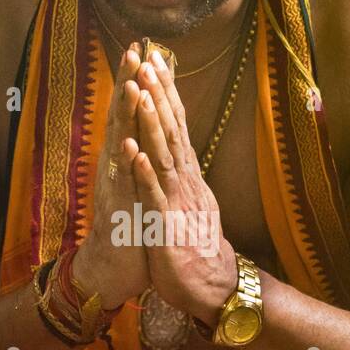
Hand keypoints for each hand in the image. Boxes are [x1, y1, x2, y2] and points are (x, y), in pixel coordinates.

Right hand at [73, 45, 149, 308]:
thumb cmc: (130, 226)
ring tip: (130, 82)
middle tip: (134, 49)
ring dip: (124, 114)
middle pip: (122, 116)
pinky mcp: (117, 208)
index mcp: (126, 157)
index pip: (134, 112)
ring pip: (119, 142)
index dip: (140, 81)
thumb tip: (149, 130)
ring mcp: (115, 183)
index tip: (148, 50)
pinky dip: (124, 162)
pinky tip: (126, 142)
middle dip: (128, 82)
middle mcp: (116, 164)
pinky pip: (121, 182)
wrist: (112, 268)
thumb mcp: (141, 184)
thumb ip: (143, 158)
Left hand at [129, 49, 237, 323]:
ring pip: (163, 155)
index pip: (177, 126)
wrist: (215, 290)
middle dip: (159, 95)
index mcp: (188, 176)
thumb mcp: (190, 204)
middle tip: (148, 60)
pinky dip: (144, 172)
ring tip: (140, 91)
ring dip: (150, 122)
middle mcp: (186, 181)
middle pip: (171, 131)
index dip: (166, 93)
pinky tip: (134, 150)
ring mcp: (178, 201)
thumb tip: (178, 152)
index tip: (156, 61)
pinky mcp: (167, 226)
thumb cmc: (197, 249)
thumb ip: (182, 178)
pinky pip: (154, 196)